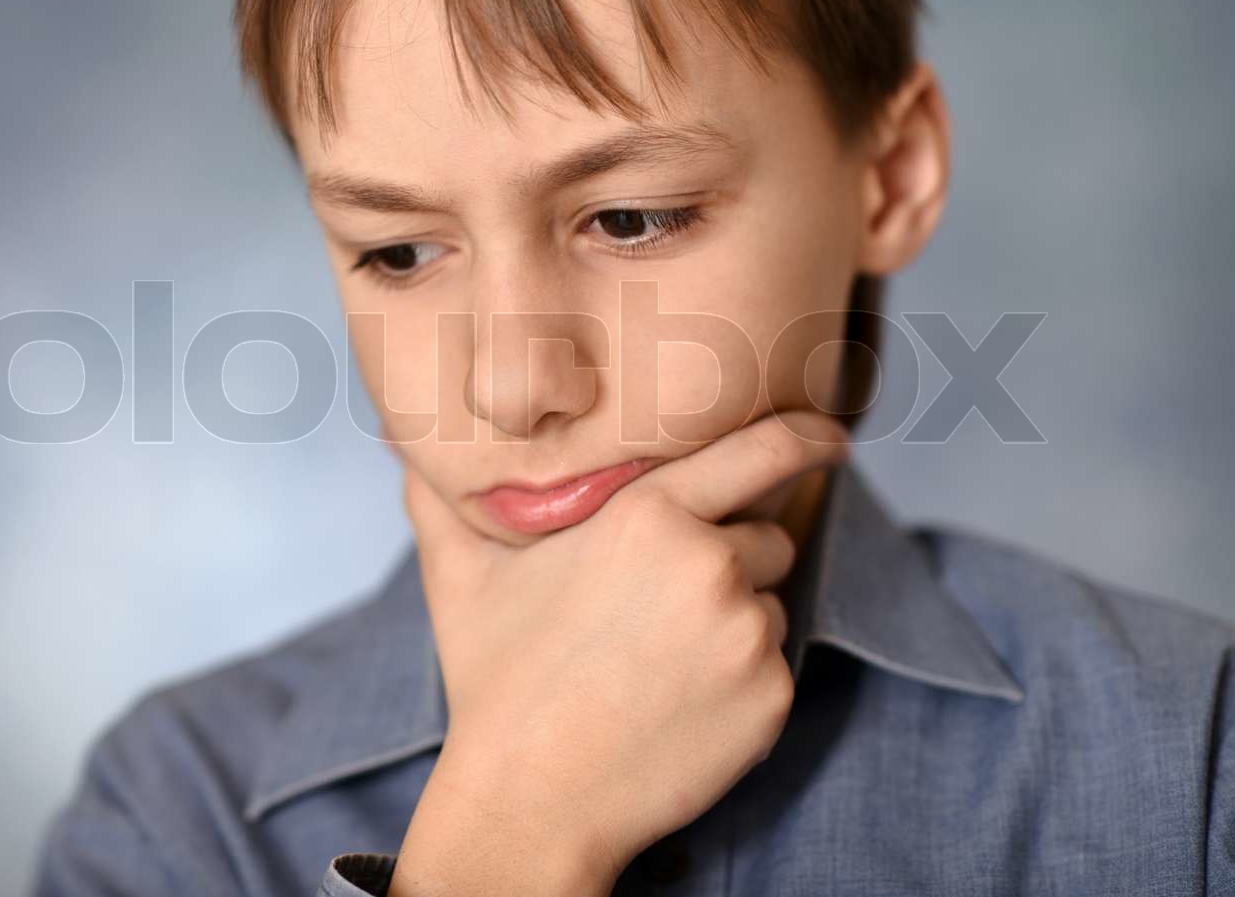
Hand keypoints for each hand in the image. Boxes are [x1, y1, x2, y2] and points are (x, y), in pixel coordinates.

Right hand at [390, 410, 848, 894]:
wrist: (530, 802)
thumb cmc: (497, 684)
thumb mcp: (462, 577)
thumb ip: (442, 500)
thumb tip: (406, 451)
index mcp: (648, 515)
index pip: (759, 450)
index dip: (803, 434)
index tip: (828, 431)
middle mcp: (709, 564)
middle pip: (764, 534)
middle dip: (728, 556)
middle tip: (659, 606)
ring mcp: (746, 634)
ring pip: (767, 601)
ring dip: (732, 620)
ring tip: (656, 662)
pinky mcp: (771, 697)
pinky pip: (773, 665)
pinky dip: (740, 680)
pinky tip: (675, 703)